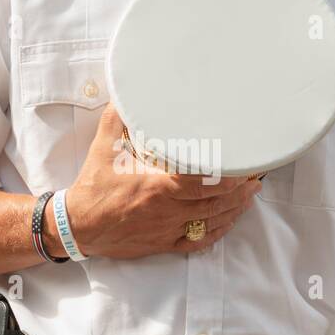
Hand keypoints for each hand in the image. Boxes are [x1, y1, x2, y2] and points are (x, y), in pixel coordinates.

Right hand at [55, 104, 262, 260]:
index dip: (229, 178)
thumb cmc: (93, 186)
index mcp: (157, 187)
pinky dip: (216, 232)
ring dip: (233, 210)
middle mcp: (167, 211)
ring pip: (210, 222)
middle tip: (255, 179)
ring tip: (249, 197)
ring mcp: (167, 230)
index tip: (245, 168)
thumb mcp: (104, 145)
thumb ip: (119, 116)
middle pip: (215, 203)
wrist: (78, 226)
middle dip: (239, 192)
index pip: (204, 183)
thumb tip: (127, 90)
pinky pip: (197, 241)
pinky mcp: (163, 244)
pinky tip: (227, 222)